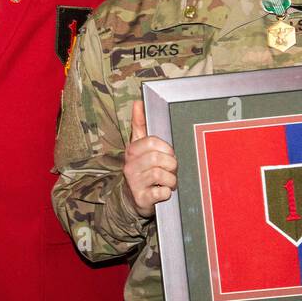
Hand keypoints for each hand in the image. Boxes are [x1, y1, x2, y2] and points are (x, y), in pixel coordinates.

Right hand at [123, 100, 177, 217]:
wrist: (133, 198)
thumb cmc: (142, 169)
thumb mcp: (139, 146)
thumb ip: (140, 125)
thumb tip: (138, 102)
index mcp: (132, 151)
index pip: (152, 142)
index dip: (166, 148)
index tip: (168, 154)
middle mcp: (130, 166)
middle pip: (158, 158)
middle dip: (171, 164)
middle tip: (171, 169)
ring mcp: (134, 183)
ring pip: (161, 175)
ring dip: (171, 179)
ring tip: (168, 180)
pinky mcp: (141, 199)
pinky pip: (161, 192)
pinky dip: (167, 192)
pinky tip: (164, 191)